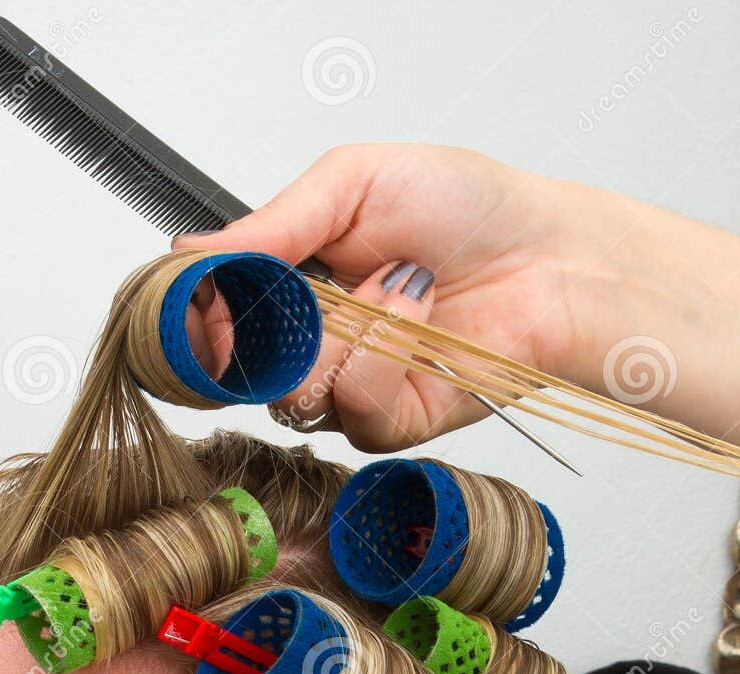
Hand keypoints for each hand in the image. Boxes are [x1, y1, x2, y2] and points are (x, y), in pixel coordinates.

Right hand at [175, 143, 587, 452]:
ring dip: (347, 333)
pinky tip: (420, 315)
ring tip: (400, 281)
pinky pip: (353, 410)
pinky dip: (386, 357)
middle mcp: (311, 343)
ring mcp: (346, 388)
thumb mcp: (353, 183)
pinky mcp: (388, 424)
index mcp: (291, 283)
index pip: (212, 320)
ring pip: (294, 394)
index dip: (198, 320)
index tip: (206, 303)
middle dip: (273, 328)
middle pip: (240, 369)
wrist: (551, 255)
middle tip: (320, 287)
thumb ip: (270, 225)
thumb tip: (188, 250)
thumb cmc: (469, 209)